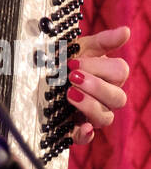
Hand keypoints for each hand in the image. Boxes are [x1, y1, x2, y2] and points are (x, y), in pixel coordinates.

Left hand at [66, 25, 129, 144]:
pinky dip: (85, 135)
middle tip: (72, 77)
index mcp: (110, 76)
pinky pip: (86, 138)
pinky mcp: (77, 129)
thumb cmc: (65, 60)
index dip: (99, 67)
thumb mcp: (80, 47)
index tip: (74, 62)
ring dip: (89, 105)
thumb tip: (126, 31)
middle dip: (96, 86)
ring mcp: (94, 115)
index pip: (120, 72)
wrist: (41, 75)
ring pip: (106, 118)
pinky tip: (82, 128)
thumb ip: (103, 40)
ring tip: (69, 94)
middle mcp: (106, 98)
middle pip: (118, 98)